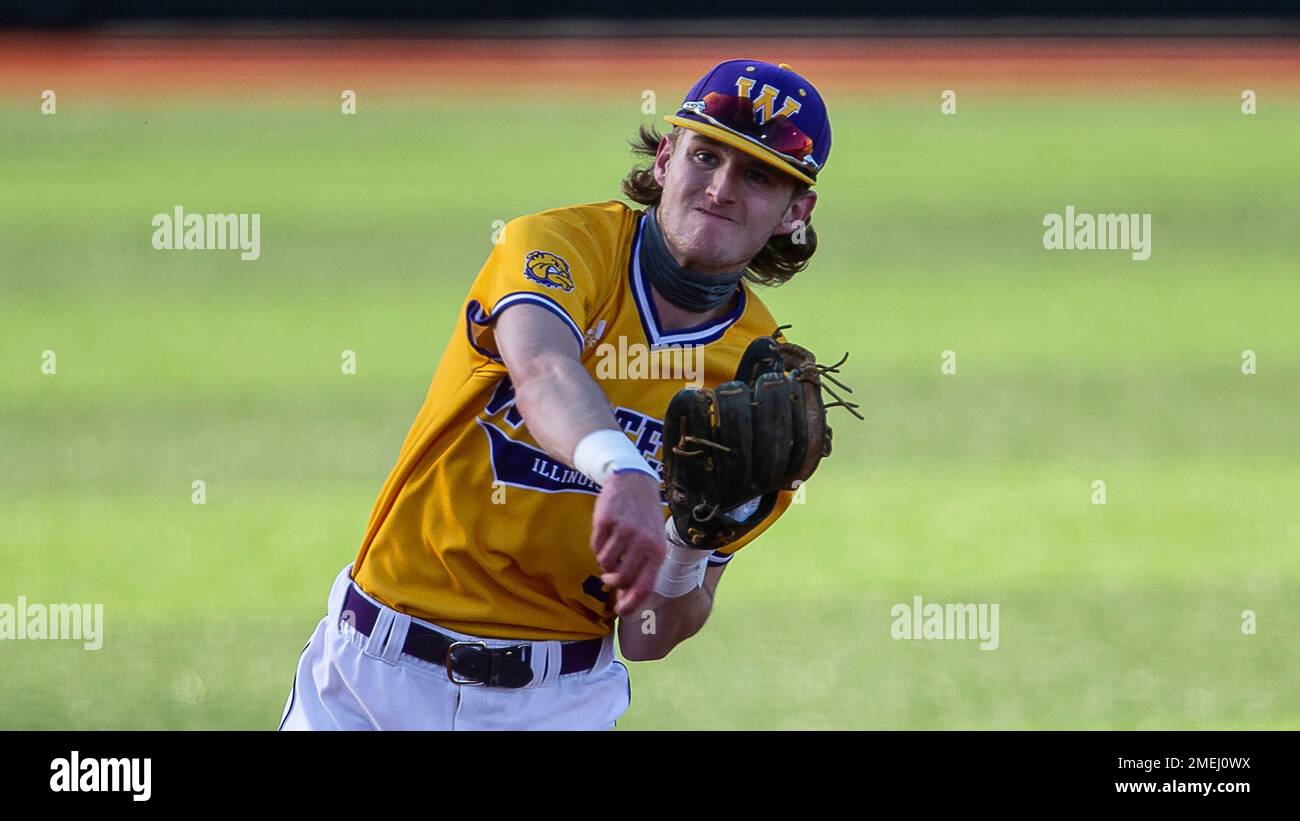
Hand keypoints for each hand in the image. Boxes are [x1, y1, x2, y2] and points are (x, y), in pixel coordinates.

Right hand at [590, 469, 666, 617]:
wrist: (633, 480)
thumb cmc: (644, 517)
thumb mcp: (652, 540)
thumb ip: (642, 568)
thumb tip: (625, 598)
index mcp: (658, 550)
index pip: (644, 586)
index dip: (631, 603)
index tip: (620, 612)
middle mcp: (643, 542)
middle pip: (621, 578)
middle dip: (612, 581)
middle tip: (609, 576)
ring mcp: (624, 531)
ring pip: (606, 563)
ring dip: (605, 561)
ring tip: (611, 548)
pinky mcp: (606, 521)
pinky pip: (595, 546)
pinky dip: (598, 545)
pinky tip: (606, 534)